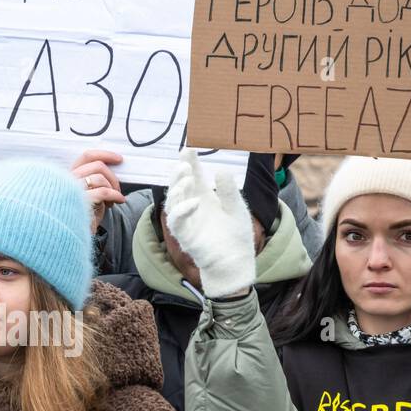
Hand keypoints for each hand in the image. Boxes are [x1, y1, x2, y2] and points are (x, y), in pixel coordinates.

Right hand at [70, 149, 125, 232]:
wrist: (71, 237)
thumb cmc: (80, 216)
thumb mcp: (87, 194)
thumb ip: (94, 180)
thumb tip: (113, 171)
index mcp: (67, 175)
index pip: (86, 156)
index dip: (104, 155)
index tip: (118, 159)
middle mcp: (67, 180)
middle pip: (97, 165)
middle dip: (112, 176)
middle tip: (117, 188)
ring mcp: (72, 189)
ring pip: (100, 177)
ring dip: (113, 187)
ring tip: (113, 199)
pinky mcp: (80, 200)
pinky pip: (104, 191)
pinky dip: (115, 195)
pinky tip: (118, 200)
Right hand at [164, 148, 256, 298]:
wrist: (236, 262)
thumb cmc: (236, 236)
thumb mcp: (237, 208)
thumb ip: (228, 191)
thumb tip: (220, 170)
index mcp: (205, 197)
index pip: (194, 176)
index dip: (189, 162)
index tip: (189, 148)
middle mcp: (193, 206)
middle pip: (180, 185)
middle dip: (179, 172)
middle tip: (185, 162)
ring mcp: (187, 221)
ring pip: (173, 201)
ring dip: (178, 187)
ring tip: (188, 175)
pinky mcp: (185, 236)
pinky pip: (177, 221)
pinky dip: (183, 210)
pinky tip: (195, 202)